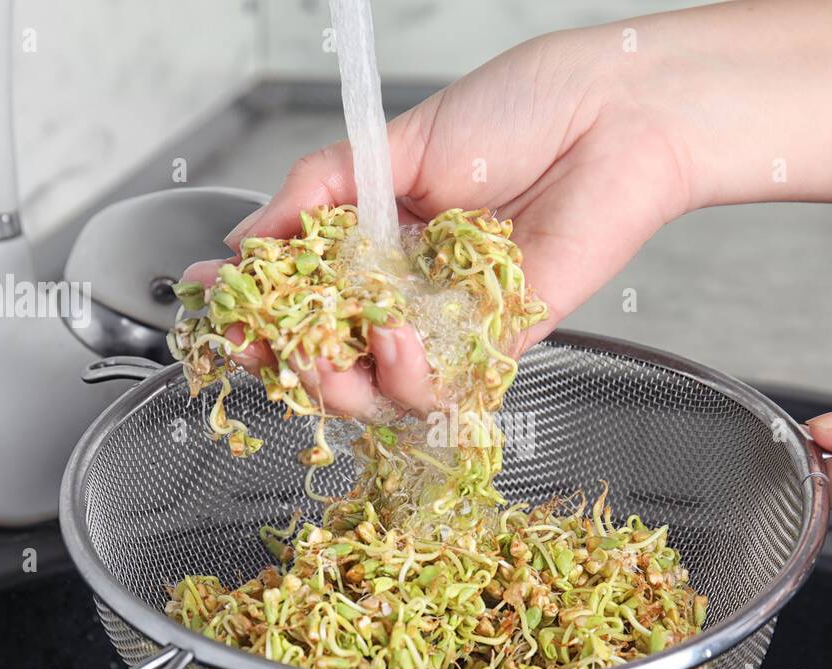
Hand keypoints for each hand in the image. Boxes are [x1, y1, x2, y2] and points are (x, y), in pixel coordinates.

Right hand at [182, 23, 694, 416]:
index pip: (305, 299)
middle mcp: (410, 290)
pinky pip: (443, 392)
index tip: (220, 316)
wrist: (611, 116)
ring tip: (346, 348)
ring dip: (345, 386)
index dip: (260, 318)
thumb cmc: (517, 111)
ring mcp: (452, 323)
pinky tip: (398, 339)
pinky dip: (408, 380)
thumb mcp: (389, 144)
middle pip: (334, 361)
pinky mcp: (498, 344)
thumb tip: (244, 241)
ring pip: (382, 394)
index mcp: (378, 241)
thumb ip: (314, 195)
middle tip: (270, 348)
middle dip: (292, 367)